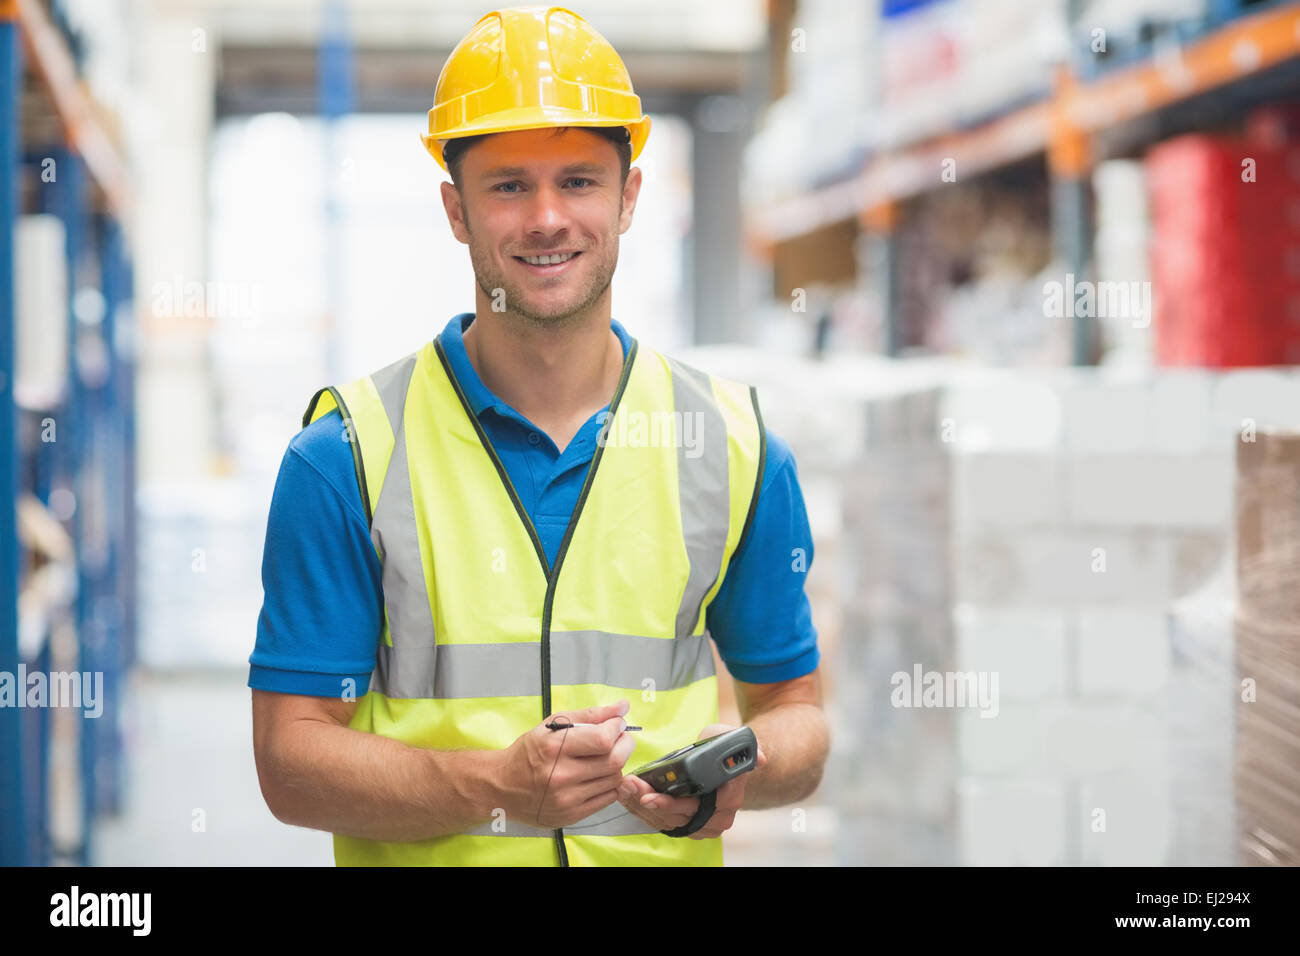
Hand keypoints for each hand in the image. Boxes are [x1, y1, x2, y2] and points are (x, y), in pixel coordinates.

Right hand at [498, 700, 636, 828]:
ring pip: (614, 779)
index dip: (617, 729)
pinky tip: (597, 775)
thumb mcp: (553, 725)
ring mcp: (567, 799)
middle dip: (625, 745)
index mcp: (554, 748)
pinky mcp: (571, 815)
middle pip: (614, 760)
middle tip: (620, 739)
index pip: (603, 739)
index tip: (616, 724)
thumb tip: (623, 707)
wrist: (502, 786)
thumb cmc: (530, 752)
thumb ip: (591, 715)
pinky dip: (609, 783)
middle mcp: (560, 775)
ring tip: (604, 756)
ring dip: (617, 764)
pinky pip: (608, 798)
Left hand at [616, 723, 767, 838]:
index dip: (670, 802)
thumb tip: (761, 758)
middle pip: (678, 815)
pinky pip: (666, 824)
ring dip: (642, 807)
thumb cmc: (726, 748)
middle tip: (629, 787)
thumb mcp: (729, 737)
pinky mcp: (692, 826)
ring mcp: (706, 824)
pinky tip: (631, 798)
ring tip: (625, 788)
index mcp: (730, 795)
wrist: (728, 765)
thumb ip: (738, 743)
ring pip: (669, 822)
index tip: (649, 794)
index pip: (697, 805)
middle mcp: (721, 815)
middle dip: (648, 802)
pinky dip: (646, 813)